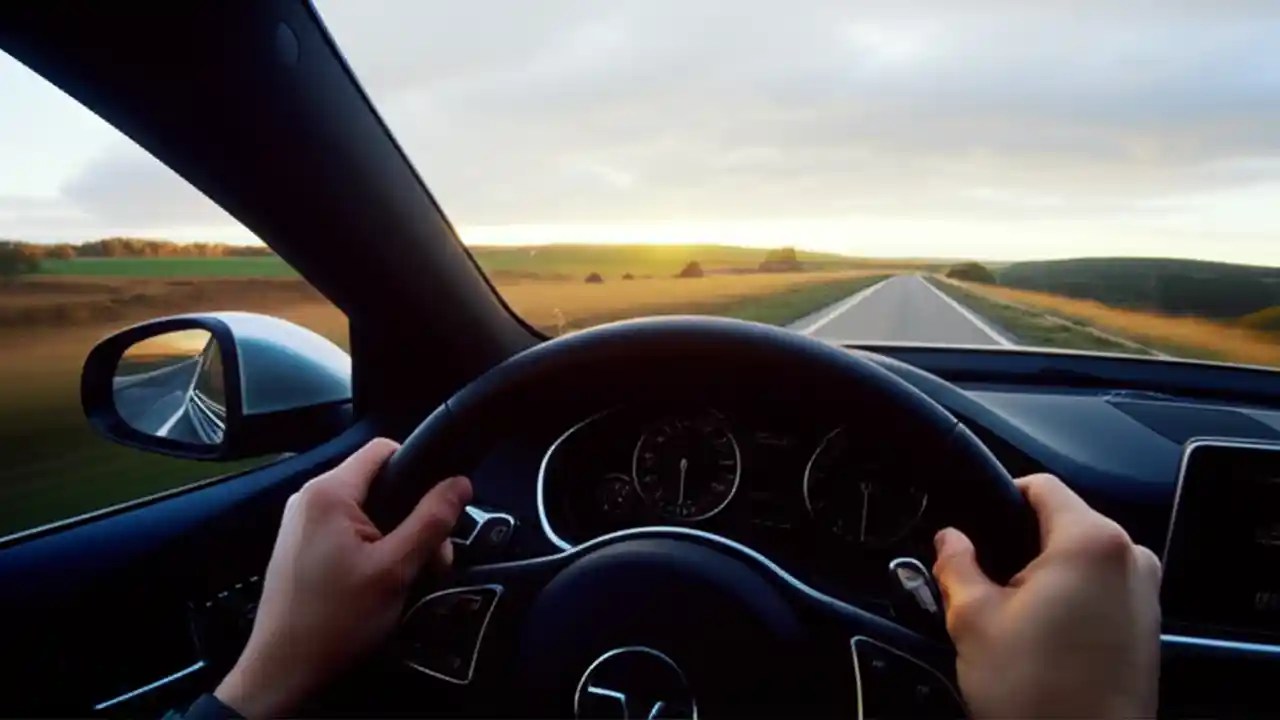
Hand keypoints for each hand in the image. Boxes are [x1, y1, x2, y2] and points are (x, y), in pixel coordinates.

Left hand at [215, 438, 472, 717]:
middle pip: (378, 484)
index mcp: (329, 492)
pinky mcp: (300, 546)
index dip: (419, 469)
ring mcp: (300, 522)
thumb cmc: (336, 619)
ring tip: (408, 576)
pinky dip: (371, 548)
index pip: (384, 449)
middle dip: (413, 517)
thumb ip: (431, 521)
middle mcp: (309, 497)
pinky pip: (346, 530)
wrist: (283, 670)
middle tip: (432, 560)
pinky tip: (381, 581)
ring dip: (396, 537)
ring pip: (365, 510)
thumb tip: (460, 483)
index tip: (439, 509)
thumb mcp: (395, 569)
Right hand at [933, 473, 1160, 718]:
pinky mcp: (1147, 626)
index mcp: (1091, 541)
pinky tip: (1042, 639)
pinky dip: (1069, 600)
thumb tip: (949, 538)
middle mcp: (1130, 557)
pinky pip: (1101, 589)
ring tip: (1013, 620)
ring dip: (1044, 577)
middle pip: (1061, 522)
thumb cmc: (1036, 694)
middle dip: (1020, 547)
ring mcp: (1145, 593)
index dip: (999, 499)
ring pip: (1080, 558)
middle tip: (985, 588)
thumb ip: (956, 565)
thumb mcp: (974, 620)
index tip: (973, 530)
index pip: (1040, 486)